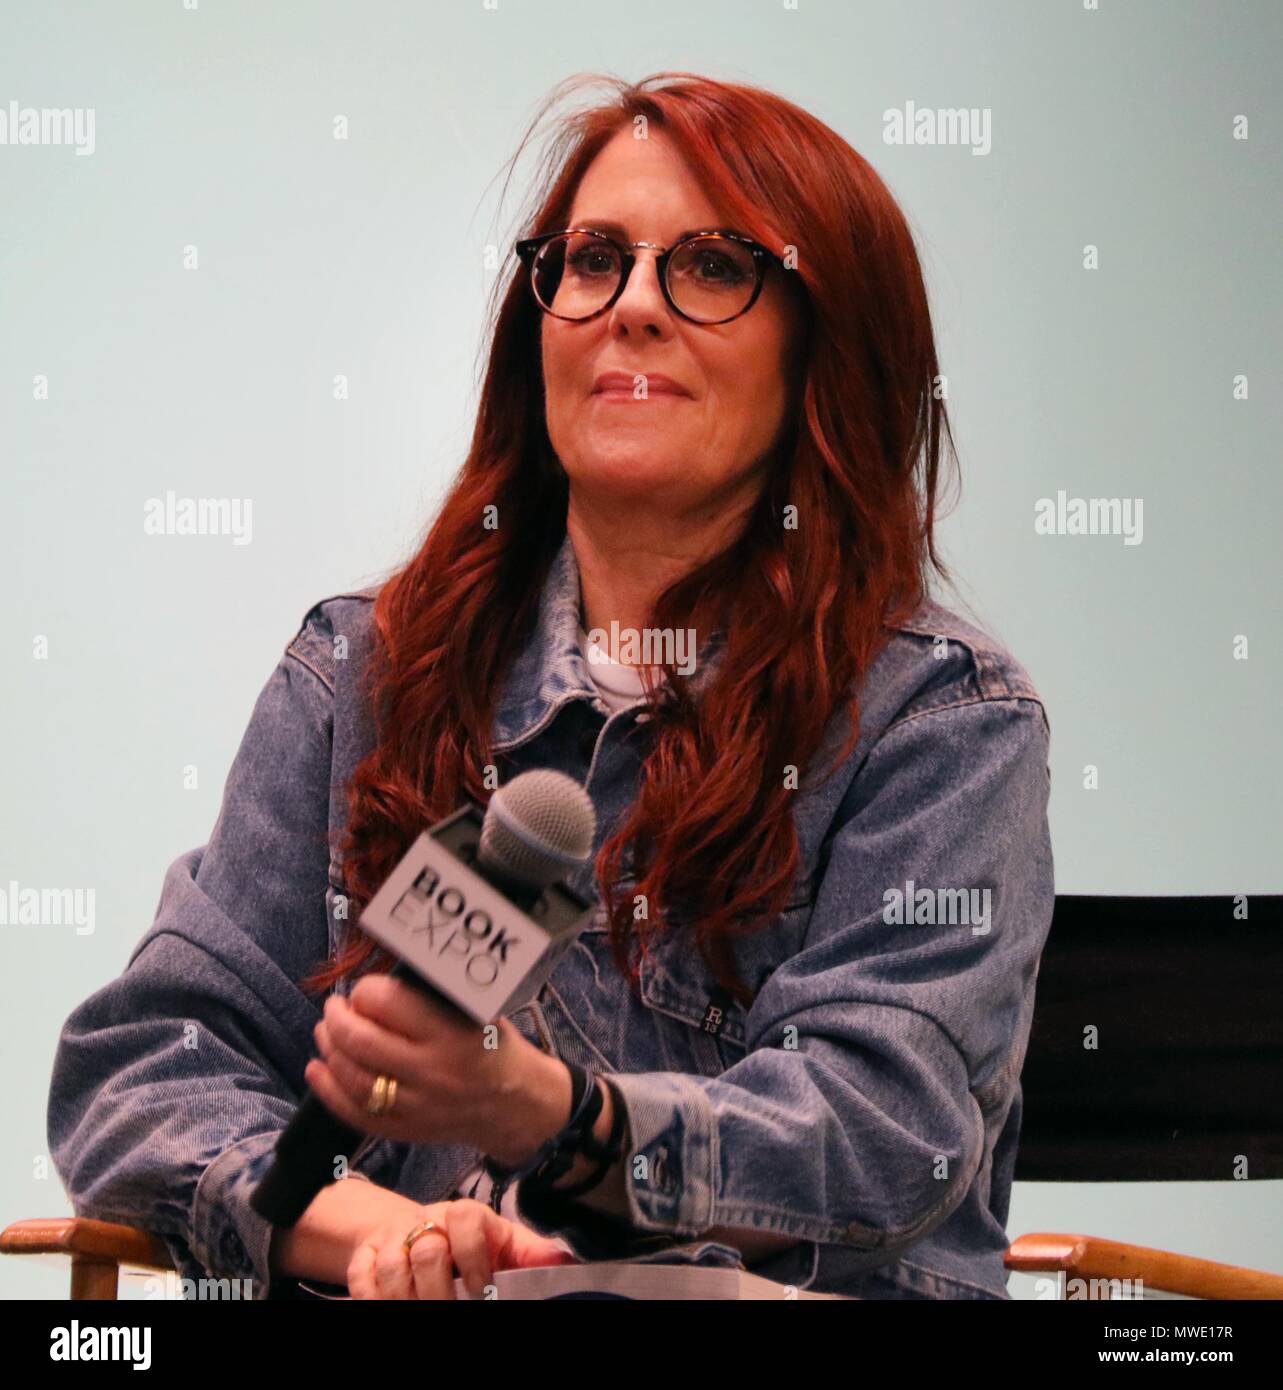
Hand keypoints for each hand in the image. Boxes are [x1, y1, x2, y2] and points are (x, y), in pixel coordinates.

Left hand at [306, 973, 563, 1157]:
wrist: (517, 1105)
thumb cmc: (494, 1048)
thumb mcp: (476, 1011)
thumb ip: (430, 999)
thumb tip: (380, 984)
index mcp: (450, 1033)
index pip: (386, 1002)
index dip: (364, 991)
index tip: (362, 990)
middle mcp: (432, 1070)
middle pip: (361, 1041)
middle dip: (337, 1018)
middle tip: (335, 1008)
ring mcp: (417, 1105)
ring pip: (353, 1077)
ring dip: (330, 1049)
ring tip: (325, 1032)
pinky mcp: (407, 1130)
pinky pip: (356, 1113)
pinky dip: (328, 1091)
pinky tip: (316, 1069)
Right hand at [347, 1197, 576, 1299]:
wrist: (417, 1231)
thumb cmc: (471, 1243)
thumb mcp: (505, 1243)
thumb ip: (532, 1253)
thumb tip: (568, 1262)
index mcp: (465, 1215)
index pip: (467, 1222)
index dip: (474, 1259)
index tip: (481, 1293)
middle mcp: (426, 1221)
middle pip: (427, 1252)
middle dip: (439, 1293)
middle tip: (449, 1314)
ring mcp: (393, 1238)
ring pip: (392, 1266)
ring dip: (405, 1301)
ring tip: (419, 1317)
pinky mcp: (365, 1255)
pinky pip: (361, 1277)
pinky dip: (372, 1299)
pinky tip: (388, 1310)